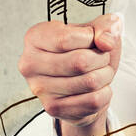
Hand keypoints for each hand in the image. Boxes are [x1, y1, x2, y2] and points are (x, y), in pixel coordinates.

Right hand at [17, 13, 122, 135]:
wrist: (79, 83)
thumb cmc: (82, 52)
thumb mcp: (94, 32)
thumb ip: (103, 27)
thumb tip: (106, 41)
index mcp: (35, 37)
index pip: (67, 38)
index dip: (91, 38)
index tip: (95, 40)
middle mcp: (30, 63)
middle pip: (79, 61)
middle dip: (102, 59)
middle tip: (102, 58)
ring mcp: (40, 88)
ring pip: (89, 82)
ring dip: (105, 76)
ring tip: (100, 72)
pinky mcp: (53, 108)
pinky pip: (92, 101)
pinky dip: (104, 93)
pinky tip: (97, 88)